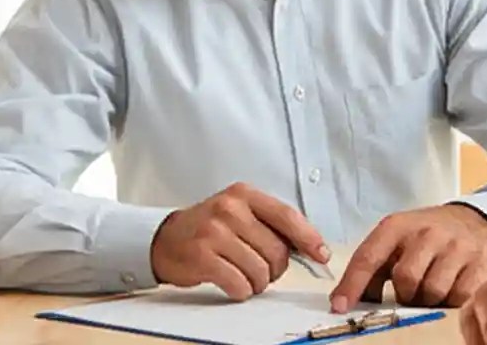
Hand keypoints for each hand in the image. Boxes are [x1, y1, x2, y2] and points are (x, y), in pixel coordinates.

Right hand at [150, 182, 330, 300]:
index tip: (322, 255)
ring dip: (258, 283)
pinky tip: (233, 284)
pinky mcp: (202, 256)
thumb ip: (270, 224)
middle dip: (276, 269)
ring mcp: (214, 232)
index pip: (287, 216)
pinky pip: (238, 284)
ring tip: (246, 277)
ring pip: (260, 270)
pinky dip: (241, 291)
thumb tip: (311, 247)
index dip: (309, 238)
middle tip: (264, 271)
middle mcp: (229, 210)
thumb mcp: (239, 213)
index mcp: (244, 195)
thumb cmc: (209, 228)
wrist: (165, 239)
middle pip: (276, 251)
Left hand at [330, 204, 486, 312]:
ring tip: (429, 290)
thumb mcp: (396, 240)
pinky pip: (459, 297)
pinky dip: (450, 302)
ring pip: (433, 291)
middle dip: (404, 294)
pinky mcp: (479, 264)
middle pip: (405, 278)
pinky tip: (450, 290)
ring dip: (427, 300)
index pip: (368, 256)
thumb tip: (351, 300)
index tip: (340, 306)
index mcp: (397, 226)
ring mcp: (455, 247)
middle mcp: (426, 233)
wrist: (473, 220)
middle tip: (409, 292)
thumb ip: (374, 267)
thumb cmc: (426, 236)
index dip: (352, 284)